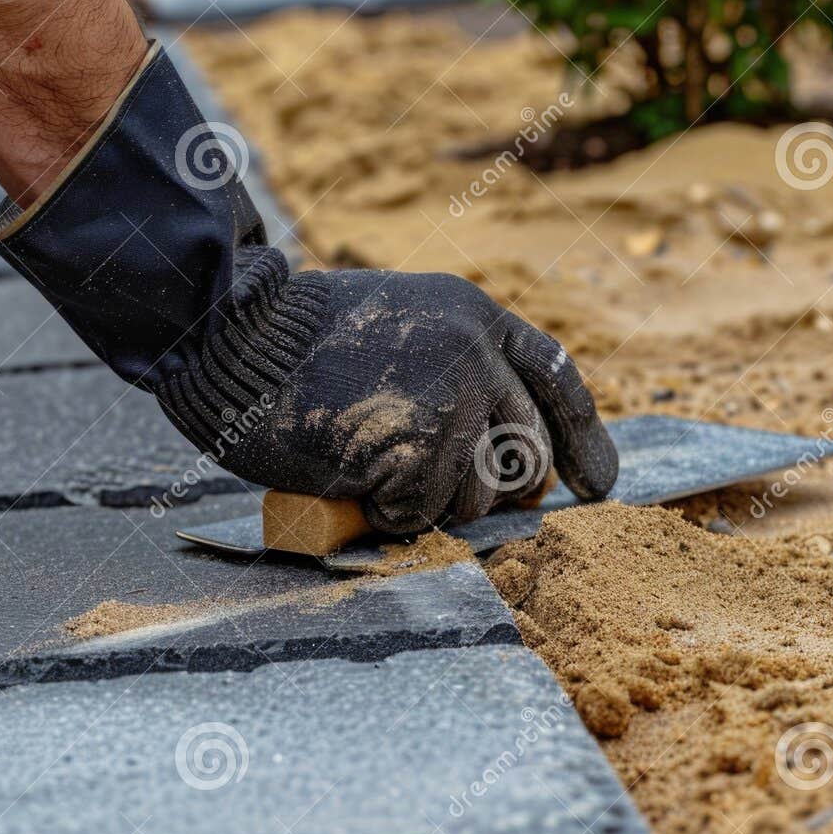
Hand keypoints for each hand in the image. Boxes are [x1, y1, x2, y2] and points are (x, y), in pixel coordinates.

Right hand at [167, 261, 617, 533]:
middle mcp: (478, 355)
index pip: (556, 381)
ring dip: (430, 507)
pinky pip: (421, 514)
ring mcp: (451, 402)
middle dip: (500, 495)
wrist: (236, 338)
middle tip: (451, 502)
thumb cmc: (297, 345)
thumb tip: (503, 457)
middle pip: (527, 456)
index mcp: (477, 318)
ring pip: (476, 498)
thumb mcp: (400, 330)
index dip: (582, 439)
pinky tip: (354, 481)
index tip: (596, 484)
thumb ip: (453, 372)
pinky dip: (386, 515)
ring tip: (378, 475)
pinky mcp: (416, 449)